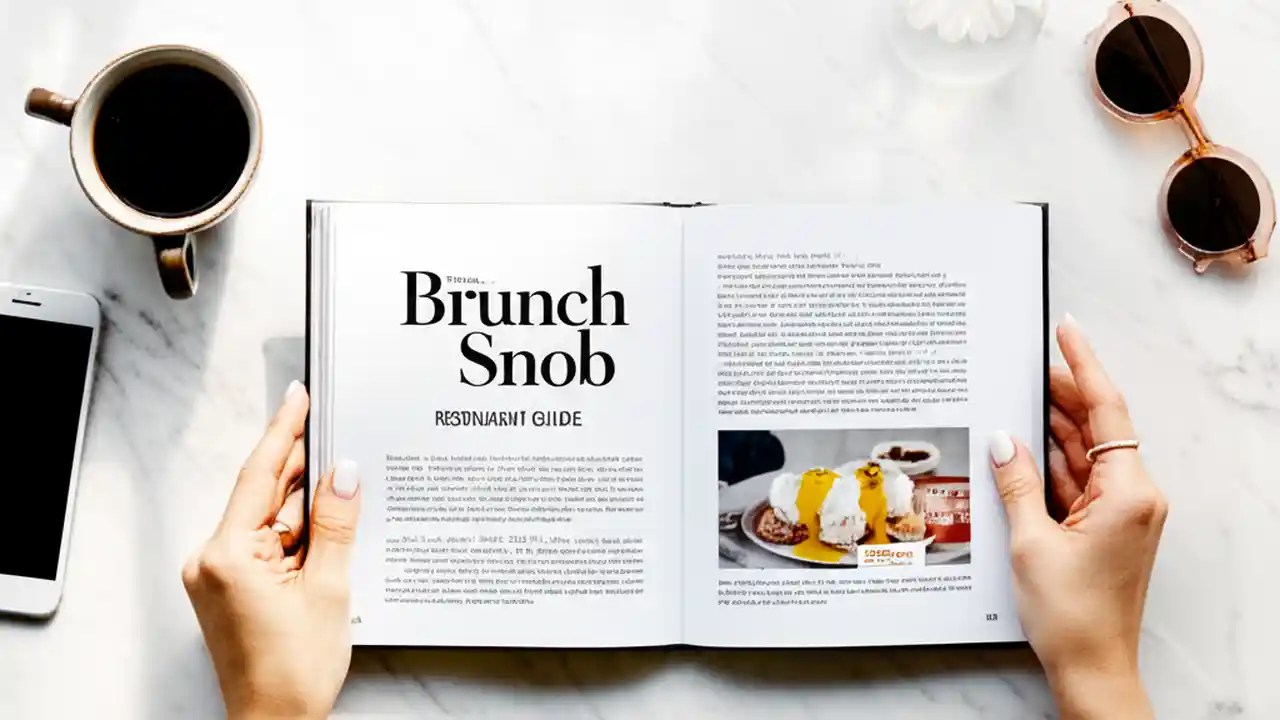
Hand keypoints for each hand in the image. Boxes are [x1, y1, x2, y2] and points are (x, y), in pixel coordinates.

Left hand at [183, 382, 360, 719]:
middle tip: (344, 442)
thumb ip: (335, 524)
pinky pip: (268, 545)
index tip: (298, 397)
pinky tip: (328, 535)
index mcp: (228, 555)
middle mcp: (213, 559)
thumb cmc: (292, 674)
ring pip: (272, 521)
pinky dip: (298, 537)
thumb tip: (343, 474)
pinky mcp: (233, 588)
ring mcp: (220, 575)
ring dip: (308, 511)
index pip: (261, 475)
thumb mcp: (327, 589)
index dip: (284, 431)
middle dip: (307, 473)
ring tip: (348, 502)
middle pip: (267, 496)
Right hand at [989, 315, 1165, 719]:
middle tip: (1031, 361)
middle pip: (1099, 427)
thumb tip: (1001, 440)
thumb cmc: (1072, 615)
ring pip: (1088, 452)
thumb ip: (1015, 482)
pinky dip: (1055, 460)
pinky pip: (1081, 479)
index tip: (1067, 331)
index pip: (1106, 411)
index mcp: (1128, 493)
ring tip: (1023, 394)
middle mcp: (1134, 497)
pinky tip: (1028, 445)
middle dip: (1065, 392)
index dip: (1084, 366)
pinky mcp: (1106, 527)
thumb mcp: (1030, 541)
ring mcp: (1122, 512)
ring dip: (1056, 426)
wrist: (1091, 665)